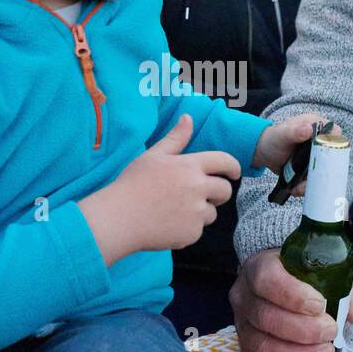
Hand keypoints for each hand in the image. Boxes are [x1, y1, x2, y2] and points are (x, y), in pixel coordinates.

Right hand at [80, 113, 240, 264]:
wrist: (119, 218)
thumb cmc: (133, 184)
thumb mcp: (153, 155)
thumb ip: (175, 138)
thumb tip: (188, 118)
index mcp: (190, 166)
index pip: (224, 162)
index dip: (233, 167)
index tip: (234, 173)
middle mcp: (198, 188)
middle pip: (225, 190)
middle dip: (219, 192)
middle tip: (201, 194)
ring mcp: (196, 212)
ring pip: (212, 212)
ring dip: (201, 211)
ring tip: (174, 209)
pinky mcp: (192, 233)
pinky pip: (198, 229)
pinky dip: (188, 227)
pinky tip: (168, 223)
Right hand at [230, 247, 352, 351]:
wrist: (281, 279)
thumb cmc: (305, 274)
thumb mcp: (328, 269)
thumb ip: (346, 287)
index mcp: (259, 268)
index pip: (267, 280)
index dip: (293, 295)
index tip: (320, 306)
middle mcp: (244, 297)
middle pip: (266, 318)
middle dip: (303, 331)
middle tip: (331, 333)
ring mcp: (242, 326)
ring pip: (261, 347)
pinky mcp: (245, 351)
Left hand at [252, 113, 339, 187]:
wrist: (264, 152)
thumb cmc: (274, 138)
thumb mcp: (282, 134)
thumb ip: (295, 131)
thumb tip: (309, 129)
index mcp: (316, 126)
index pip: (335, 134)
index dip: (336, 146)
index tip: (327, 159)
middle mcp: (320, 141)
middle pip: (333, 156)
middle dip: (325, 171)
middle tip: (310, 179)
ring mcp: (317, 156)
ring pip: (325, 171)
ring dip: (314, 182)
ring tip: (298, 188)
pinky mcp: (312, 169)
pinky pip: (315, 179)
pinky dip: (307, 186)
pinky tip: (295, 189)